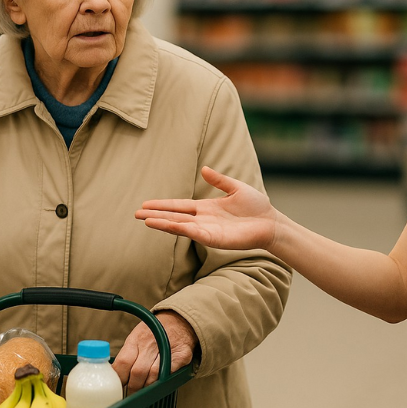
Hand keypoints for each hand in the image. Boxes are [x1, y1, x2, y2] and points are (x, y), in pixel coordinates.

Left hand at [112, 311, 197, 394]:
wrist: (179, 321)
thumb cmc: (153, 333)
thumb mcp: (136, 338)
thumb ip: (127, 355)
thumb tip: (115, 375)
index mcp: (135, 340)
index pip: (122, 363)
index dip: (119, 378)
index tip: (117, 386)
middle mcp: (150, 344)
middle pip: (137, 372)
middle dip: (133, 387)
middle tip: (131, 394)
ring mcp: (166, 349)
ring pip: (153, 376)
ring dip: (147, 387)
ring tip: (144, 392)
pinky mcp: (180, 355)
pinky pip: (169, 374)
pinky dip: (163, 382)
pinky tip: (159, 384)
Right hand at [135, 166, 278, 250]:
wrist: (271, 222)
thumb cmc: (256, 206)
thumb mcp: (236, 188)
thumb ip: (219, 180)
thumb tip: (204, 169)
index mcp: (206, 208)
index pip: (179, 206)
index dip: (163, 205)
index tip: (146, 204)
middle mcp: (203, 220)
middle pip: (174, 216)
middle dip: (155, 215)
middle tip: (135, 214)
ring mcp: (207, 230)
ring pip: (179, 225)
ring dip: (162, 223)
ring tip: (145, 220)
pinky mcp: (214, 238)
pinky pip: (193, 233)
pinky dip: (179, 229)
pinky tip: (166, 225)